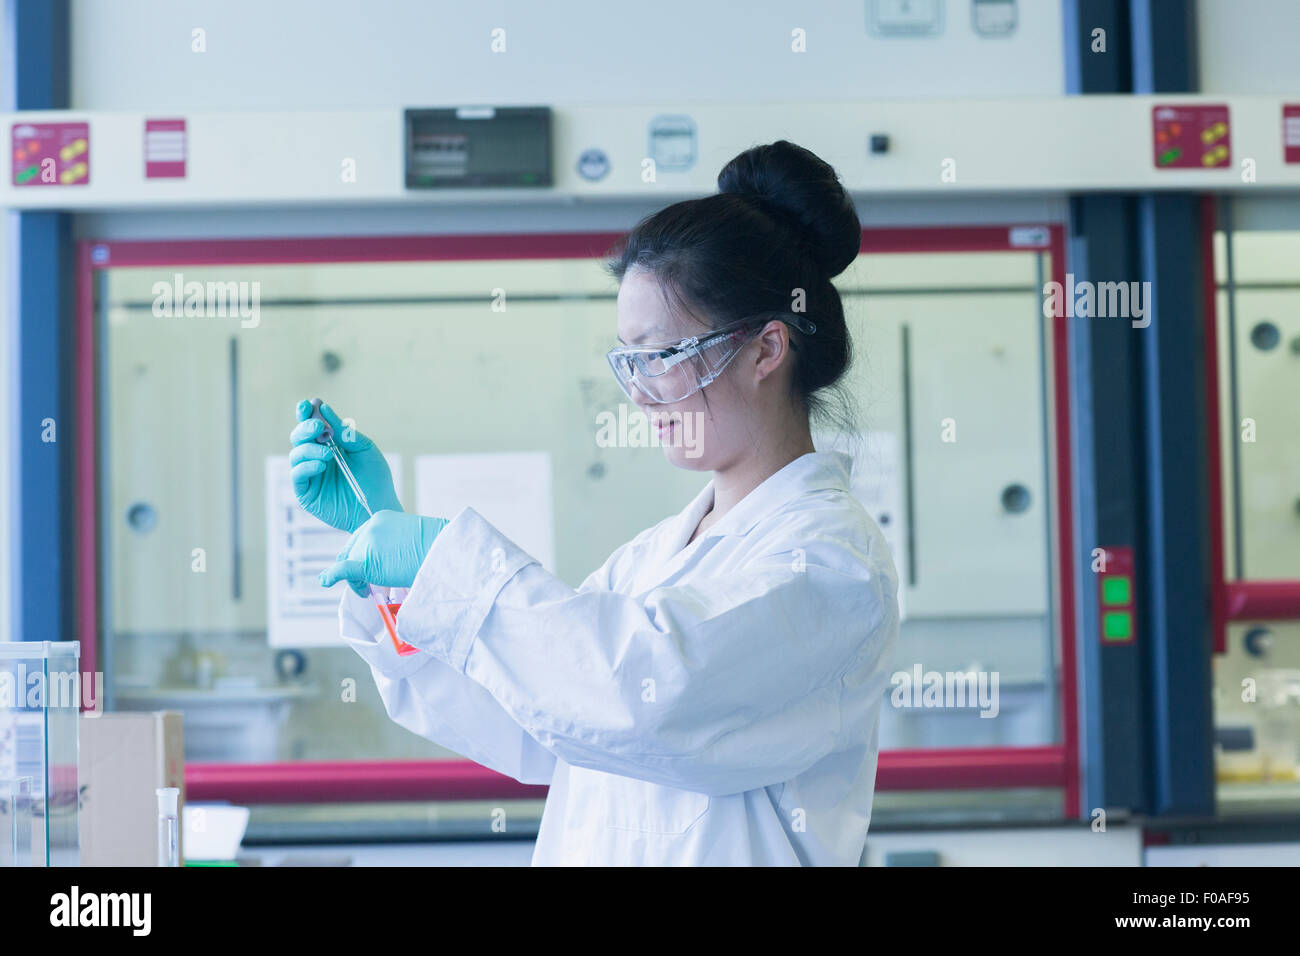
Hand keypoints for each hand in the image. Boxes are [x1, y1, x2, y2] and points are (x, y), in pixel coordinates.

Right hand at [289, 399, 402, 531]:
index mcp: (329, 445)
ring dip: (310, 449)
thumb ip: (345, 432)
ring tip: (329, 454)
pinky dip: (307, 466)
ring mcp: (310, 475)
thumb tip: (324, 408)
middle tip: (318, 427)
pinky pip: (297, 474)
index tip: (308, 404)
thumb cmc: (375, 479)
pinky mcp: (306, 492)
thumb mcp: (364, 449)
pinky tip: (322, 465)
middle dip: (305, 428)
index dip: (305, 414)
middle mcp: (316, 458)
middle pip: (298, 437)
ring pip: (296, 454)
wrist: (379, 507)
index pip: (311, 426)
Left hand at [319, 510, 448, 596]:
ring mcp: (367, 544)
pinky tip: (326, 580)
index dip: (360, 555)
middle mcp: (370, 527)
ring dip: (355, 579)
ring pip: (350, 564)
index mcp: (381, 519)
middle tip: (365, 585)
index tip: (369, 568)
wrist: (446, 552)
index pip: (360, 538)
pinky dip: (332, 576)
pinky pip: (343, 570)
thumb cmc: (437, 548)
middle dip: (354, 568)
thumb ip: (393, 546)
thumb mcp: (412, 539)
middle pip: (351, 550)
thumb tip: (389, 561)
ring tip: (367, 590)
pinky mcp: (366, 562)